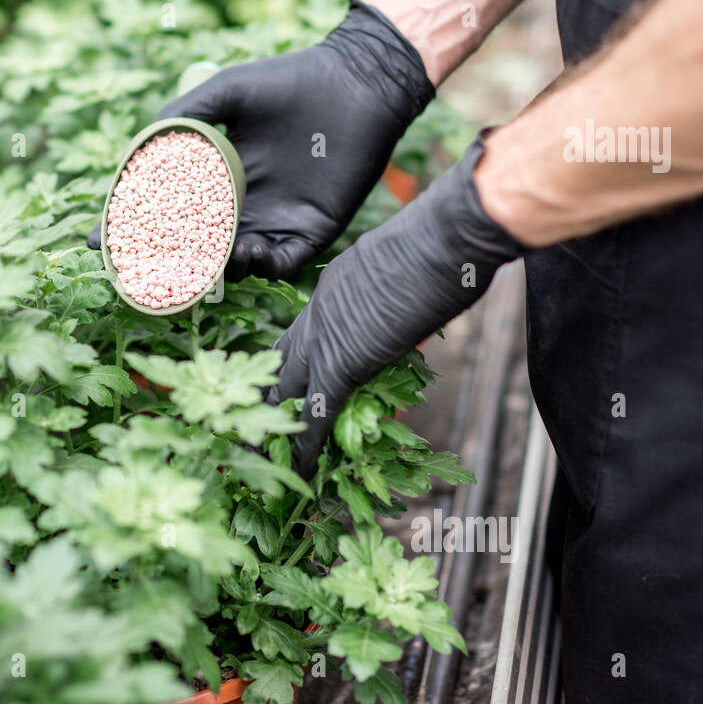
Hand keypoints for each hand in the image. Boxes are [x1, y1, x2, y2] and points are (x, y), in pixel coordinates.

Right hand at [87, 0, 433, 278]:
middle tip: (142, 267)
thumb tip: (143, 149)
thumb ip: (185, 116)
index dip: (130, 227)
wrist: (353, 85)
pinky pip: (280, 264)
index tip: (97, 239)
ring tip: (203, 257)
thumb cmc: (289, 81)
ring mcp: (273, 222)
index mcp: (215, 176)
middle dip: (165, 261)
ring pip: (232, 263)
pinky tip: (247, 252)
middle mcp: (239, 205)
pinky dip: (261, 266)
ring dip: (214, 267)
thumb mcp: (226, 92)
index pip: (164, 210)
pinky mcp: (309, 233)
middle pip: (193, 246)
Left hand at [267, 135, 524, 477]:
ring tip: (266, 456)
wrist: (445, 236)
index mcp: (332, 286)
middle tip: (257, 425)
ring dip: (279, 424)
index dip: (293, 362)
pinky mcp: (344, 360)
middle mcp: (318, 309)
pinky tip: (301, 467)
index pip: (303, 333)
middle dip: (270, 395)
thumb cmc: (442, 242)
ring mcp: (325, 333)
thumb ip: (392, 299)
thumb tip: (403, 319)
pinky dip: (307, 444)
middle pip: (282, 360)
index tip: (288, 385)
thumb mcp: (406, 271)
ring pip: (288, 389)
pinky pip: (318, 410)